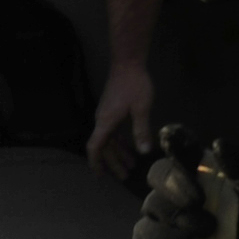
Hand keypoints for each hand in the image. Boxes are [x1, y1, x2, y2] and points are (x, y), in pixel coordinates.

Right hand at [87, 61, 155, 182]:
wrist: (127, 63)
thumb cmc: (134, 84)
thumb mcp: (141, 108)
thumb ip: (141, 130)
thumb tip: (144, 152)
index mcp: (106, 122)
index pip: (95, 147)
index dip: (96, 162)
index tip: (100, 176)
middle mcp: (103, 121)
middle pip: (104, 147)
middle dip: (113, 163)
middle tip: (125, 176)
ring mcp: (107, 115)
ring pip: (110, 140)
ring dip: (118, 153)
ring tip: (130, 165)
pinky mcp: (112, 111)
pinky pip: (113, 132)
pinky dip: (120, 142)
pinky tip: (130, 148)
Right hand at [128, 124, 230, 238]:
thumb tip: (218, 143)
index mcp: (199, 169)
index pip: (179, 146)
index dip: (173, 139)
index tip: (172, 137)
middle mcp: (175, 190)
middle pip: (156, 173)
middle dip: (174, 183)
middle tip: (199, 200)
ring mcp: (162, 218)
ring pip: (149, 207)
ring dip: (176, 217)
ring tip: (207, 231)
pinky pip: (145, 238)